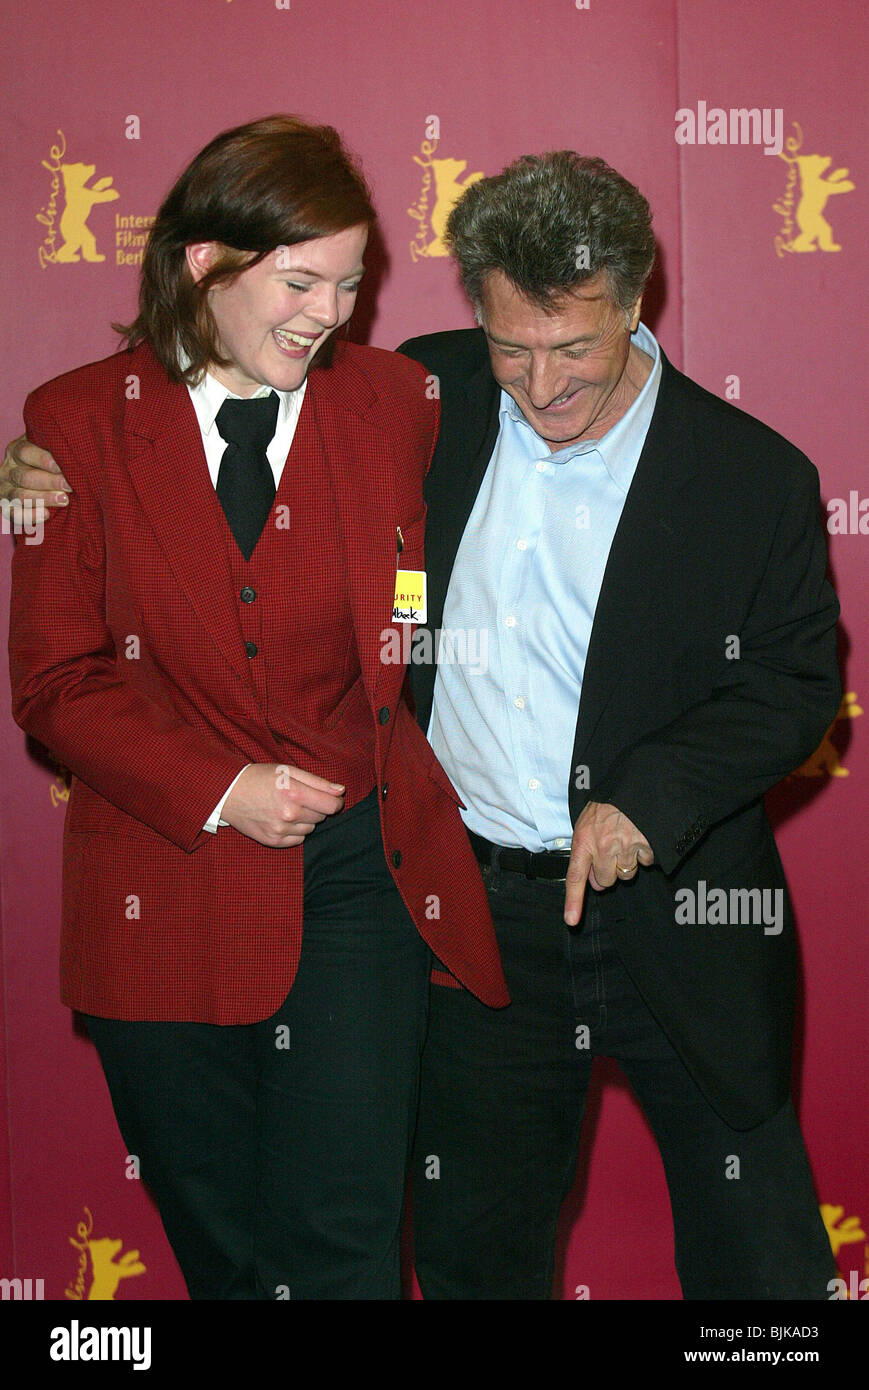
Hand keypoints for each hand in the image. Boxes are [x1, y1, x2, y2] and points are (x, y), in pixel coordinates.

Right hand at [0, 435, 71, 509]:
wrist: (35, 479)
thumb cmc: (48, 462)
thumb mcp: (46, 449)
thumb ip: (55, 448)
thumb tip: (77, 449)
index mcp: (15, 451)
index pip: (25, 452)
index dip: (44, 460)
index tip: (63, 467)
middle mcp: (7, 470)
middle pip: (25, 476)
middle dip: (49, 482)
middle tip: (69, 486)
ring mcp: (5, 490)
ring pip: (20, 496)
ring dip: (44, 498)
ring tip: (64, 500)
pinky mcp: (7, 508)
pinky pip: (15, 514)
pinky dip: (31, 516)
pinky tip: (47, 514)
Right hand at [221, 763, 344, 846]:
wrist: (228, 793)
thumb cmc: (259, 778)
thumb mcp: (288, 771)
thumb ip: (317, 781)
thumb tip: (341, 791)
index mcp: (294, 793)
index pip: (332, 806)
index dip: (335, 801)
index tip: (331, 798)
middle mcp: (289, 814)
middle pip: (321, 817)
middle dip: (316, 807)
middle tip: (299, 797)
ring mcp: (280, 830)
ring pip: (310, 828)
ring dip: (305, 819)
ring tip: (288, 807)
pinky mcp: (273, 841)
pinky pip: (298, 839)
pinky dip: (295, 830)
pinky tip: (282, 819)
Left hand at [564, 801, 653, 924]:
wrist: (634, 784)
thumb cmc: (608, 804)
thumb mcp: (587, 822)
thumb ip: (586, 850)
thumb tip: (592, 880)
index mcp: (584, 840)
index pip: (575, 876)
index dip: (573, 901)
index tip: (571, 921)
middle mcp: (603, 847)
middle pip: (605, 881)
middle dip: (607, 872)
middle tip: (611, 851)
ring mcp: (626, 847)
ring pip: (626, 874)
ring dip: (626, 863)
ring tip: (626, 839)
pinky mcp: (646, 846)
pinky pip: (646, 862)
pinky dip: (645, 853)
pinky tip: (640, 836)